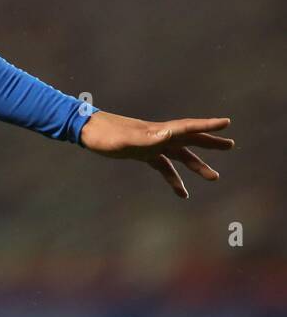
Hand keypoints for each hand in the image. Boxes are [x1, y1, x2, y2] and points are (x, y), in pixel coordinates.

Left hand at [79, 111, 232, 197]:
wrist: (85, 131)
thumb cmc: (105, 135)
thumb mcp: (127, 139)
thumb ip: (148, 138)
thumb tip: (169, 133)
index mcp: (158, 131)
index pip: (188, 128)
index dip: (208, 126)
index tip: (227, 123)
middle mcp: (158, 136)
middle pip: (189, 138)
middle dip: (210, 142)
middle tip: (230, 146)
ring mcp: (150, 144)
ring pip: (179, 155)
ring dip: (196, 164)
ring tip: (214, 177)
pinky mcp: (141, 153)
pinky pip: (163, 166)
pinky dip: (173, 178)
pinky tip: (182, 193)